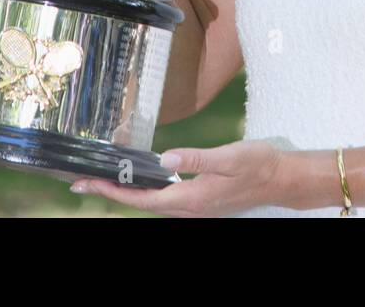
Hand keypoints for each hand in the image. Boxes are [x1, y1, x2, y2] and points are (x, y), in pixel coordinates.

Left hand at [69, 141, 289, 216]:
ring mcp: (196, 206)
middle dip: (112, 193)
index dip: (114, 192)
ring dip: (128, 193)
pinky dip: (147, 191)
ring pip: (153, 203)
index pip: (143, 198)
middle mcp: (190, 207)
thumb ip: (196, 159)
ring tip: (105, 181)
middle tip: (83, 183)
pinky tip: (143, 181)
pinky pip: (166, 199)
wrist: (282, 179)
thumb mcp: (229, 156)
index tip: (88, 184)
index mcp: (192, 198)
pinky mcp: (202, 201)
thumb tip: (165, 159)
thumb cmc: (258, 165)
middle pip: (142, 203)